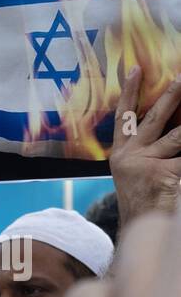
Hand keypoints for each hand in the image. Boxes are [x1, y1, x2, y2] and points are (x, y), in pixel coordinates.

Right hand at [109, 67, 180, 229]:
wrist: (140, 227)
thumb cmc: (142, 196)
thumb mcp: (136, 169)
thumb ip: (146, 147)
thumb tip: (169, 125)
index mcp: (121, 153)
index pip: (125, 116)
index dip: (129, 92)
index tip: (136, 69)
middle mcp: (130, 156)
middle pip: (153, 119)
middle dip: (170, 95)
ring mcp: (146, 165)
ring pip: (176, 136)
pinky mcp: (163, 175)